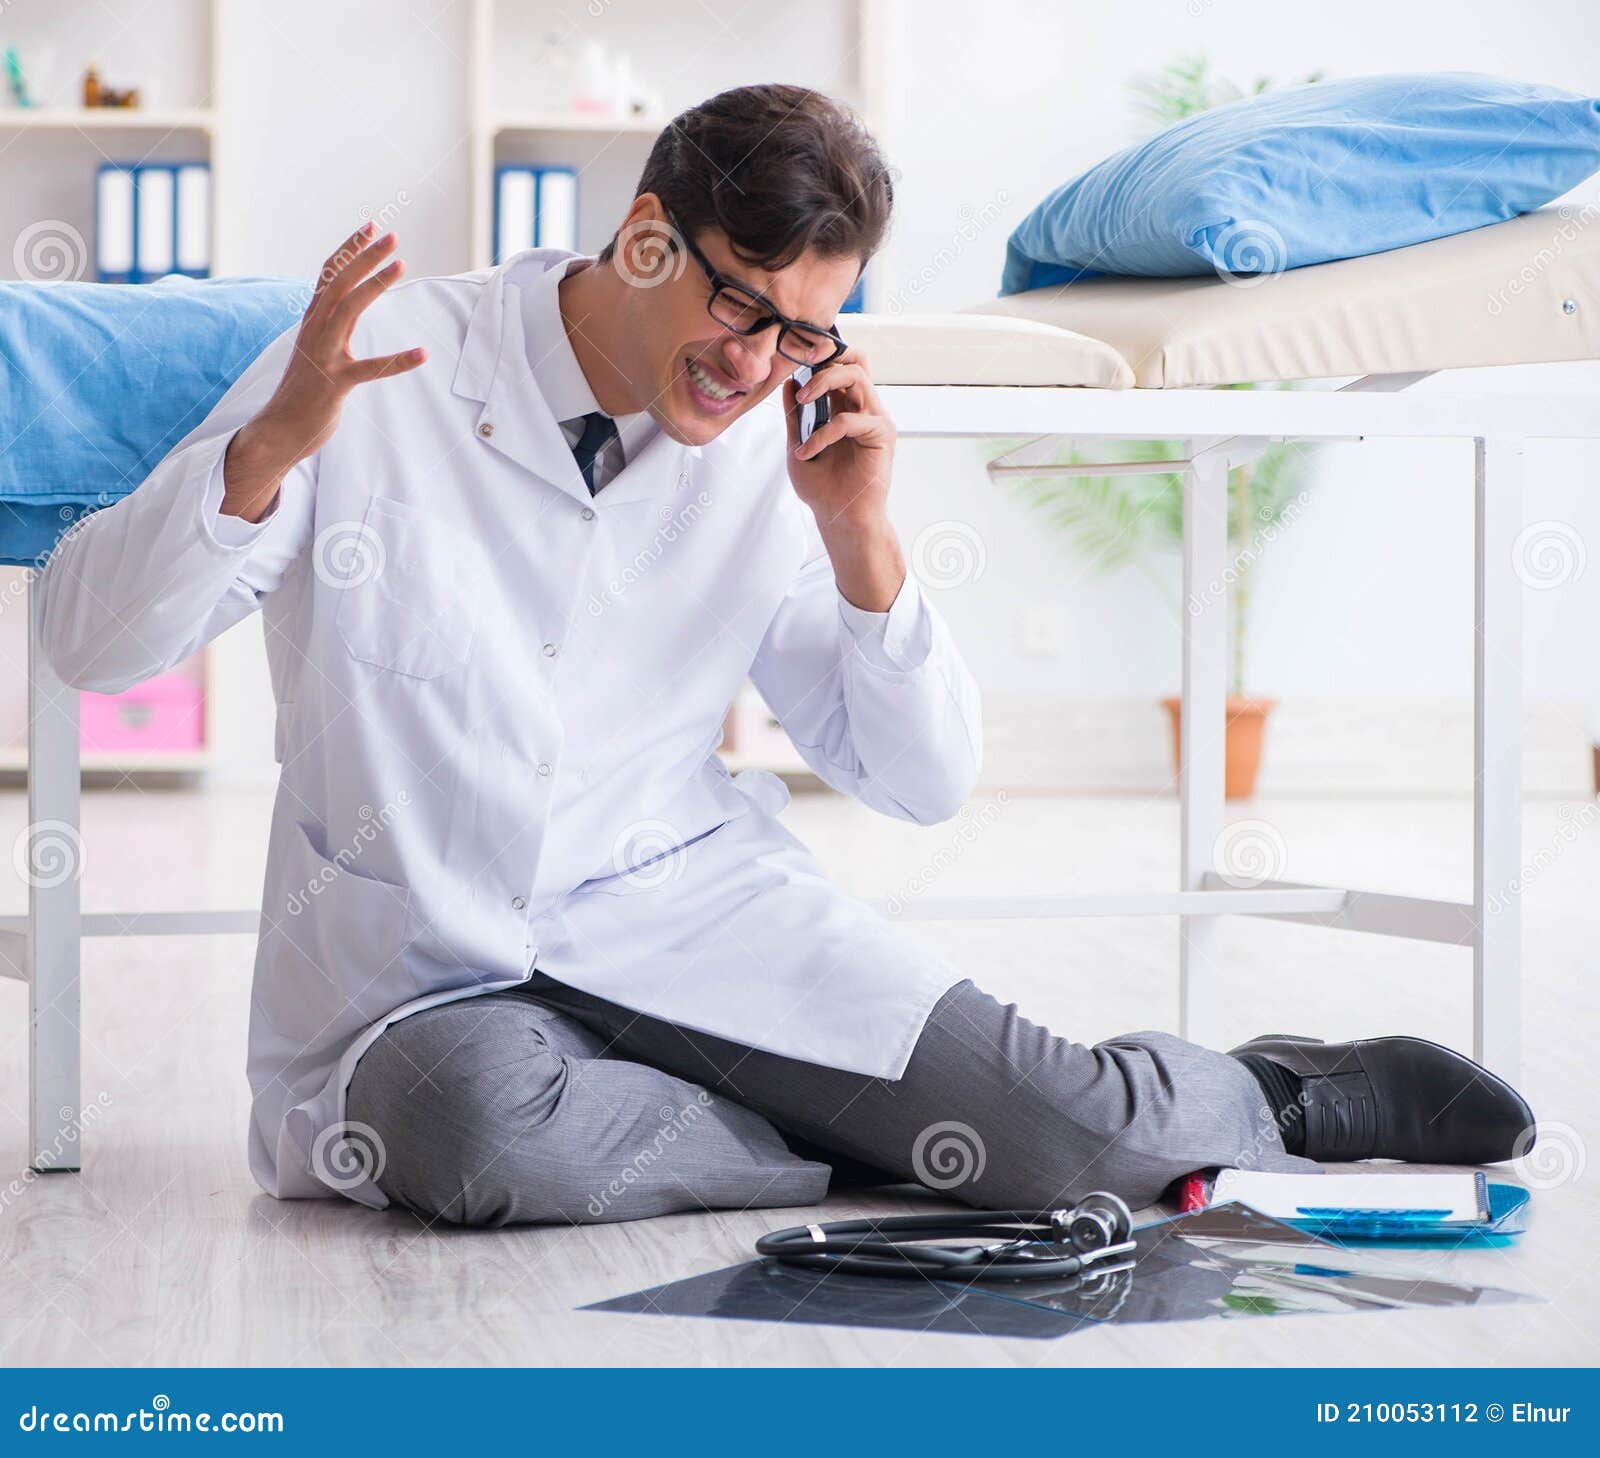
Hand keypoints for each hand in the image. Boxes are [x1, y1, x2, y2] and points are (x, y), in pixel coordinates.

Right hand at [222, 223, 425, 520]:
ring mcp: (323, 356)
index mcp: (311, 321)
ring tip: (401, 266)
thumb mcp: (316, 349)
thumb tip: (344, 301)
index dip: (349, 250)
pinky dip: (397, 361)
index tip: (372, 227)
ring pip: (348, 310)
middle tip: (392, 236)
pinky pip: (370, 369)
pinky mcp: (335, 384)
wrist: (278, 429)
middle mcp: (314, 331)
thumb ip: (330, 324)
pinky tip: (422, 353)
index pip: (328, 275)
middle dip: (364, 256)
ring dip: (375, 285)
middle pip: (338, 282)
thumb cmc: (303, 390)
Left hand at [784, 349, 905, 612]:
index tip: (798, 356)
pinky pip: (850, 420)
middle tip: (801, 373)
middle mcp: (863, 408)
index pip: (843, 364)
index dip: (825, 354)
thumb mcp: (797, 444)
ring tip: (803, 400)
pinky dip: (823, 433)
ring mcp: (875, 419)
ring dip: (824, 383)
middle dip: (825, 361)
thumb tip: (788, 382)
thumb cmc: (821, 486)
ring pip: (857, 377)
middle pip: (854, 361)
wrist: (838, 517)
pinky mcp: (881, 435)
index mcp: (845, 406)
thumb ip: (794, 415)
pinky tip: (807, 451)